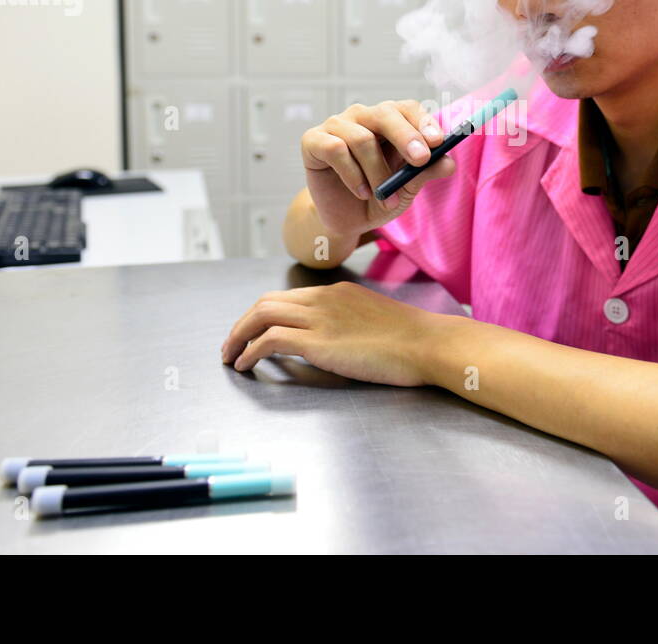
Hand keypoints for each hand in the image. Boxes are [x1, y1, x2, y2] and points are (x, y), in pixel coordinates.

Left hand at [221, 281, 453, 386]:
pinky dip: (250, 351)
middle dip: (242, 323)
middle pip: (266, 302)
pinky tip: (245, 365)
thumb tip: (336, 339)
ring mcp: (319, 318)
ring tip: (230, 356)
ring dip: (238, 336)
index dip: (262, 314)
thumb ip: (350, 323)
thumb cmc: (412, 340)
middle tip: (231, 344)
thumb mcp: (375, 320)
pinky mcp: (318, 342)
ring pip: (261, 316)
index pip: (287, 297)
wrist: (427, 343)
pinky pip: (269, 340)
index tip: (252, 332)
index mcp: (336, 292)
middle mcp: (323, 299)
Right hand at [301, 100, 455, 240]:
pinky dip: (352, 174)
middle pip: (386, 113)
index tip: (439, 142)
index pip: (408, 108)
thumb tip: (449, 163)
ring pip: (362, 139)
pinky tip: (361, 191)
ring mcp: (337, 125)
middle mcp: (363, 116)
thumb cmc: (377, 196)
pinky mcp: (313, 140)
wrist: (345, 219)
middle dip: (406, 137)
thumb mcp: (406, 189)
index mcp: (389, 120)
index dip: (424, 122)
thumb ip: (425, 172)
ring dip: (378, 173)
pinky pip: (336, 149)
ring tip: (383, 197)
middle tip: (420, 160)